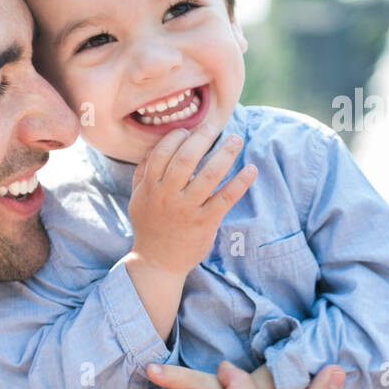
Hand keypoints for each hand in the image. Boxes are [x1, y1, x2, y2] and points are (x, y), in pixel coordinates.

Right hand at [127, 127, 255, 277]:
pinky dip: (240, 183)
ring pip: (208, 175)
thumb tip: (155, 146)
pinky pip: (225, 198)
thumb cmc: (149, 226)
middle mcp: (168, 196)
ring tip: (235, 140)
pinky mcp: (205, 222)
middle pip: (185, 159)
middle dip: (201, 138)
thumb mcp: (138, 198)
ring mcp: (187, 209)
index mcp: (150, 187)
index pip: (162, 153)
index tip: (188, 130)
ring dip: (225, 154)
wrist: (156, 262)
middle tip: (214, 125)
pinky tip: (250, 169)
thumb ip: (143, 172)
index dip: (176, 137)